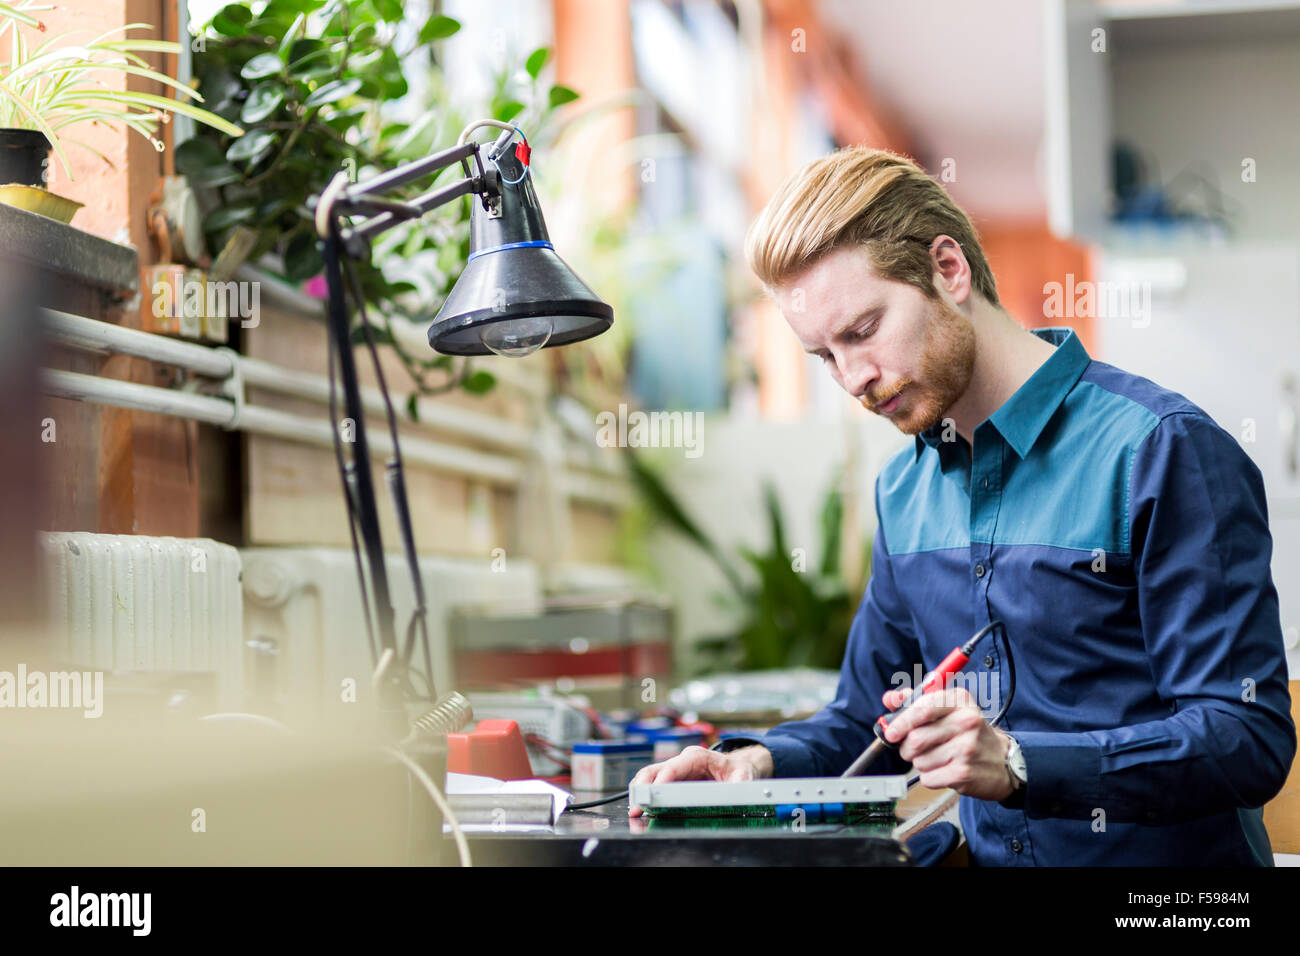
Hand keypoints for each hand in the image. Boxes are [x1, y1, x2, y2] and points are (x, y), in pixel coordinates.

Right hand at [627, 744, 772, 816]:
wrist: (739, 767)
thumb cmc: (739, 770)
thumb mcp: (743, 777)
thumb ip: (738, 786)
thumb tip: (734, 795)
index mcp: (697, 757)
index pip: (674, 767)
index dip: (662, 780)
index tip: (654, 794)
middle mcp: (682, 761)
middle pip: (655, 770)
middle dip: (643, 787)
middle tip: (637, 805)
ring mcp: (675, 770)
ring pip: (650, 777)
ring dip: (640, 791)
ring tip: (636, 808)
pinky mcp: (673, 780)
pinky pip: (653, 784)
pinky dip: (645, 795)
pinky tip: (642, 806)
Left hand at [880, 686, 1015, 800]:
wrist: (1003, 762)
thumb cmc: (970, 733)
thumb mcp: (949, 709)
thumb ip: (916, 701)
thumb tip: (890, 699)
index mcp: (960, 700)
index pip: (922, 709)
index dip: (901, 722)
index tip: (891, 732)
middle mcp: (967, 722)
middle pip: (915, 738)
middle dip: (907, 747)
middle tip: (914, 748)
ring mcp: (967, 748)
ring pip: (919, 760)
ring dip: (921, 763)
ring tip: (938, 758)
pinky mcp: (965, 773)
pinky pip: (928, 778)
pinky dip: (930, 777)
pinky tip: (945, 770)